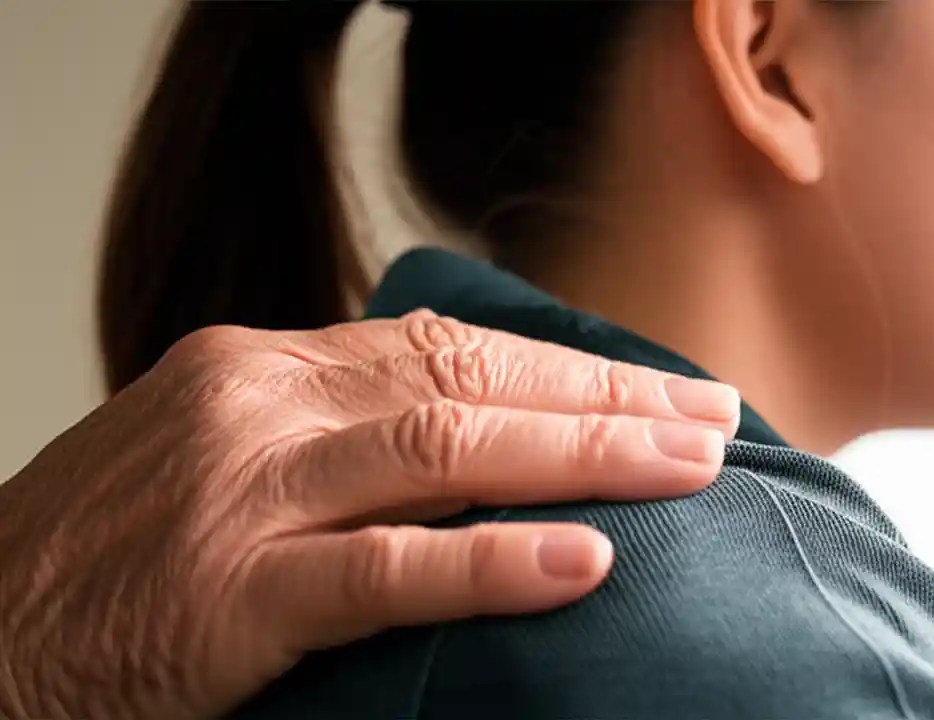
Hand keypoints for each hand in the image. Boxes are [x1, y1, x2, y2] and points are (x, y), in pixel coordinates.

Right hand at [0, 310, 738, 719]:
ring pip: (444, 450)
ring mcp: (241, 494)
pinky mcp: (226, 595)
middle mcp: (260, 406)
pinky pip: (383, 569)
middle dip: (605, 401)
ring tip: (690, 469)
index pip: (450, 346)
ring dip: (584, 456)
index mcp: (265, 369)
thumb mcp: (223, 458)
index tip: (665, 389)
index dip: (570, 368)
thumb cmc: (114, 559)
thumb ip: (338, 437)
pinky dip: (488, 563)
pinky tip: (581, 563)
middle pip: (469, 381)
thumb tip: (486, 442)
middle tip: (713, 421)